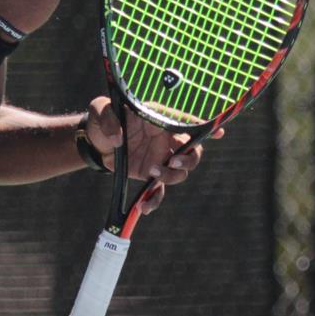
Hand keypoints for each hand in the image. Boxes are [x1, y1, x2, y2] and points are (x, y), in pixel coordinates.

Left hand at [84, 96, 223, 215]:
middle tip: (171, 161)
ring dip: (171, 177)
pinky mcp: (149, 175)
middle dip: (189, 160)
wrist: (94, 140)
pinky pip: (158, 191)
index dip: (205, 128)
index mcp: (161, 120)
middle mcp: (166, 140)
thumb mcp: (101, 109)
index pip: (187, 122)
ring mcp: (160, 159)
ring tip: (151, 173)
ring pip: (180, 174)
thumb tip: (118, 138)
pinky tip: (144, 206)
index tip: (220, 133)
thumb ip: (108, 118)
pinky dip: (154, 201)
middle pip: (192, 153)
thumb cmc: (102, 118)